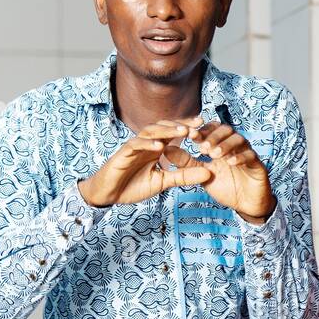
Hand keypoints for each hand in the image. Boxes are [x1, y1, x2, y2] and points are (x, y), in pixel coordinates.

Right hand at [78, 120, 211, 206]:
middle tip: (199, 123)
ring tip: (183, 131)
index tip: (206, 127)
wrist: (110, 194)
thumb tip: (209, 174)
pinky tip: (159, 146)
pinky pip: (136, 144)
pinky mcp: (123, 153)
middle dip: (182, 124)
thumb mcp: (164, 182)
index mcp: (157, 147)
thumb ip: (184, 176)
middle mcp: (147, 143)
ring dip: (167, 130)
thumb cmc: (134, 186)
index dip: (189, 128)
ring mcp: (135, 146)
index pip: (174, 133)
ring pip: (151, 131)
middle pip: (165, 127)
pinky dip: (148, 144)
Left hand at [163, 117, 275, 222]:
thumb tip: (168, 149)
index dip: (201, 130)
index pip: (212, 129)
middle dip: (213, 136)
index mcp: (222, 145)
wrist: (246, 204)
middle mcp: (235, 146)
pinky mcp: (258, 165)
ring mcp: (248, 153)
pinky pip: (251, 155)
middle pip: (226, 129)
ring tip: (214, 155)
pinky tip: (230, 162)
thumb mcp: (203, 174)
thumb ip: (187, 162)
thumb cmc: (226, 187)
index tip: (189, 135)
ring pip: (239, 139)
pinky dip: (240, 157)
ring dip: (225, 145)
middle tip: (202, 147)